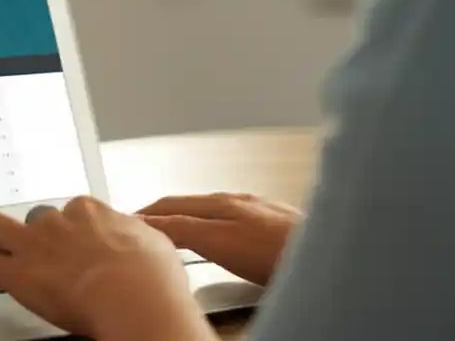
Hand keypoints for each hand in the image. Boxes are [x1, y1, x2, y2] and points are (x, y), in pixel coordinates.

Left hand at [0, 197, 214, 340]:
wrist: (135, 297)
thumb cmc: (151, 277)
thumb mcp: (155, 243)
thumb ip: (137, 238)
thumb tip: (141, 242)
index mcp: (92, 212)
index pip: (72, 211)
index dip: (70, 229)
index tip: (73, 242)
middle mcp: (59, 221)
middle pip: (34, 217)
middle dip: (31, 232)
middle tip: (33, 248)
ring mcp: (35, 245)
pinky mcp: (18, 273)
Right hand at [139, 193, 302, 285]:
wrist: (329, 248)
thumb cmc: (282, 254)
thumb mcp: (223, 244)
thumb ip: (187, 231)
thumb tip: (156, 224)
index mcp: (220, 206)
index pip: (170, 210)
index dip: (145, 218)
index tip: (125, 223)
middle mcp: (235, 201)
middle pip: (185, 203)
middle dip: (157, 210)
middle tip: (136, 221)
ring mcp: (254, 206)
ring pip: (205, 205)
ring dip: (180, 212)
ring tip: (167, 224)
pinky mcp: (271, 215)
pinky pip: (226, 210)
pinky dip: (205, 216)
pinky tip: (212, 227)